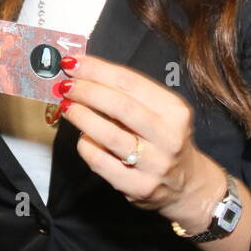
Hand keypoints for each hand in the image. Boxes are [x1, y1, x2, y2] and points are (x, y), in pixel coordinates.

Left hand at [57, 54, 226, 231]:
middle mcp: (168, 137)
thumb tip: (85, 73)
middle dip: (87, 90)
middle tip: (65, 84)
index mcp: (174, 111)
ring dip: (81, 116)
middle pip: (119, 106)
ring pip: (108, 135)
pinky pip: (100, 161)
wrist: (185, 184)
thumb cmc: (164, 139)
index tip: (74, 63)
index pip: (130, 82)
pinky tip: (82, 136)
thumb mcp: (161, 112)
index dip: (97, 70)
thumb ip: (129, 95)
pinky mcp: (137, 187)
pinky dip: (85, 145)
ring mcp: (153, 164)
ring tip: (67, 106)